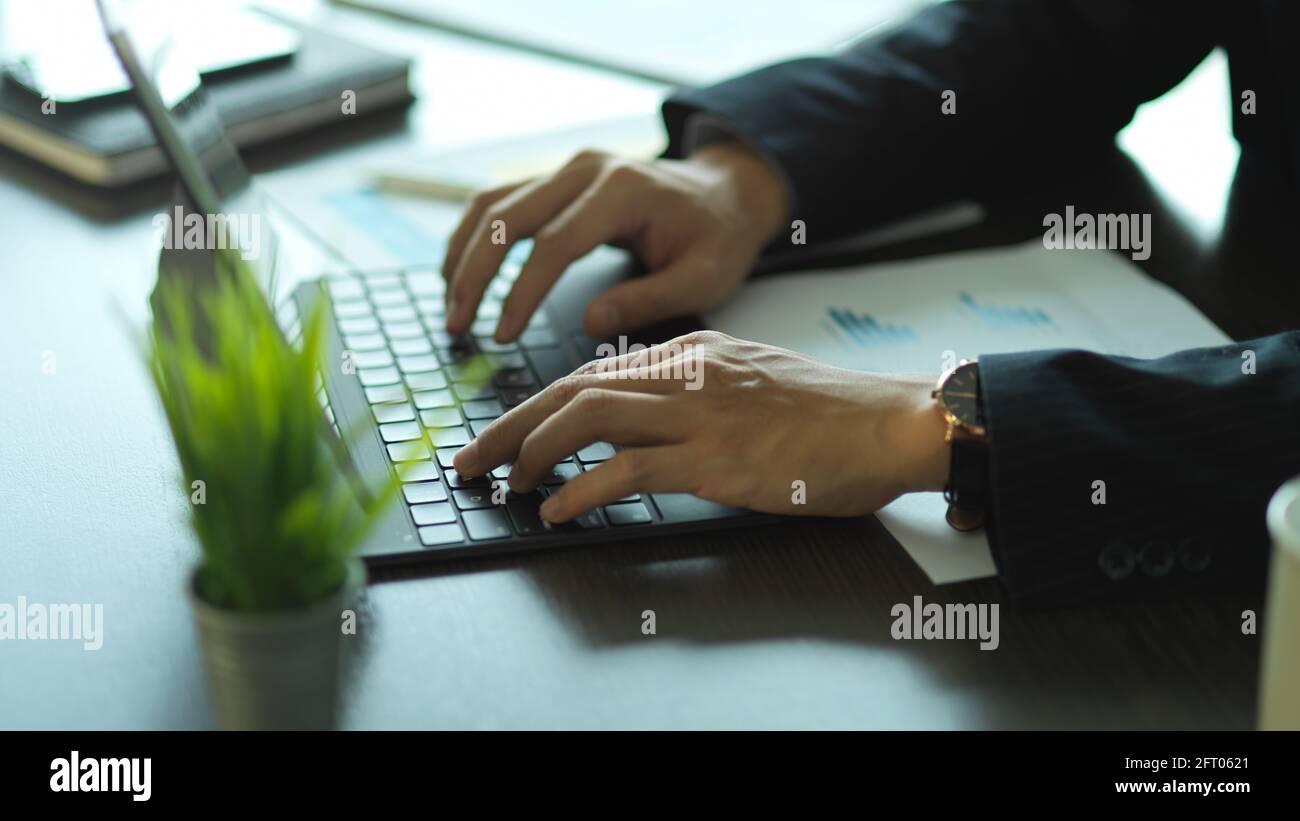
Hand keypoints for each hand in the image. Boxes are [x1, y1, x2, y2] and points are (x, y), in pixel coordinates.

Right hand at [440, 142, 787, 341]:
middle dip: (474, 274)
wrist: (726, 194)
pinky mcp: (557, 179)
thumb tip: (590, 324)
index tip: (503, 336)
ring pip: (493, 204)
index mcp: (622, 190)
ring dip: (463, 253)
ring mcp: (568, 169)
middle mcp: (586, 169)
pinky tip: (461, 273)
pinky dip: (474, 237)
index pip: (554, 244)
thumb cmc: (717, 238)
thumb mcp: (702, 278)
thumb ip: (647, 300)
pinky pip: (501, 202)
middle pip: (508, 217)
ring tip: (452, 306)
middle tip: (458, 326)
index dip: (522, 293)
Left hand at [452, 331, 950, 521]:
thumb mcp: (750, 383)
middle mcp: (686, 374)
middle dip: (511, 427)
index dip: (536, 407)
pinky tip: (559, 509)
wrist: (889, 424)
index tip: (504, 435)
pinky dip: (582, 489)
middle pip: (572, 391)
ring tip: (507, 486)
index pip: (590, 374)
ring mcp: (700, 414)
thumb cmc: (827, 414)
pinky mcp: (717, 458)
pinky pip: (629, 469)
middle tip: (472, 461)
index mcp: (691, 352)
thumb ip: (694, 392)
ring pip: (588, 419)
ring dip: (533, 455)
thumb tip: (638, 424)